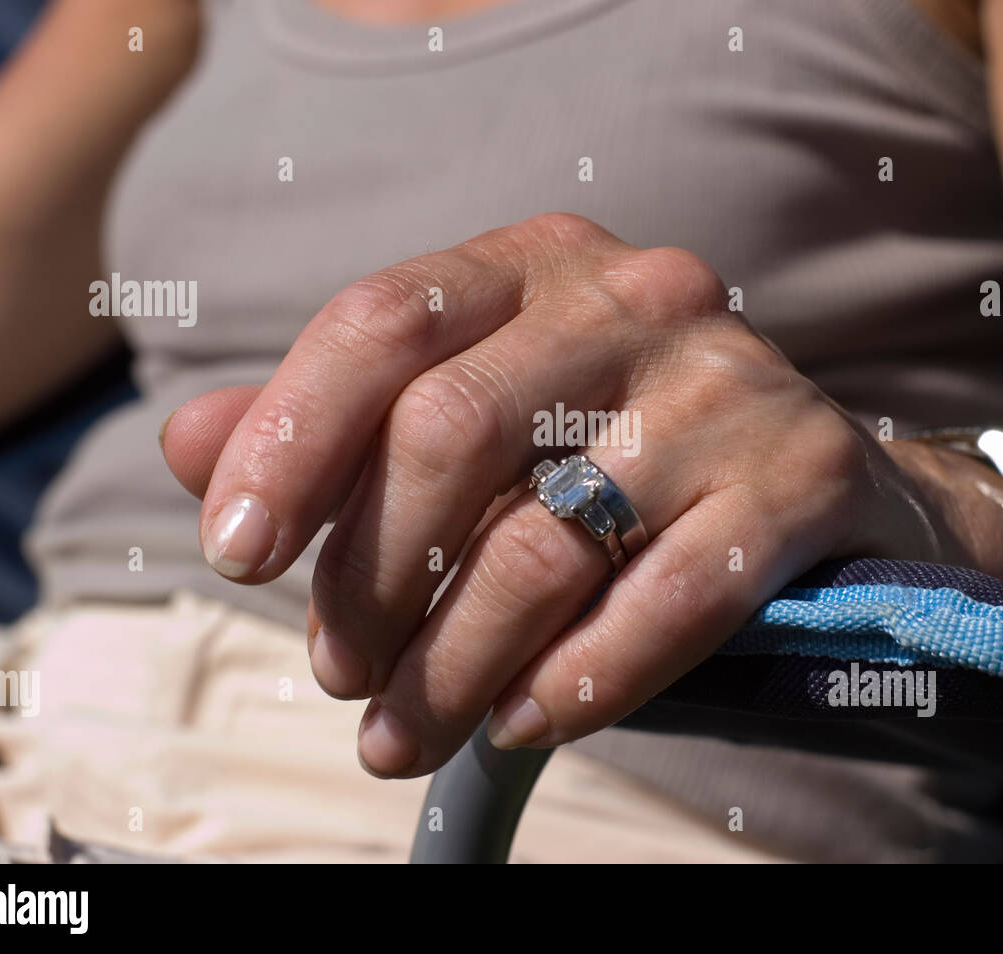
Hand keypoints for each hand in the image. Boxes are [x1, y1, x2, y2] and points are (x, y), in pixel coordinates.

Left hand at [161, 213, 1002, 777]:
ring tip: (404, 735)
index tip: (234, 555)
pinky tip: (524, 727)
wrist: (816, 485)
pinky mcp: (803, 478)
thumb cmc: (615, 453)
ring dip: (454, 662)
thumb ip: (338, 428)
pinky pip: (667, 598)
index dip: (288, 440)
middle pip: (450, 432)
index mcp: (536, 267)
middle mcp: (636, 299)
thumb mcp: (477, 417)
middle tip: (339, 674)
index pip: (380, 323)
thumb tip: (186, 446)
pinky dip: (581, 681)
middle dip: (367, 575)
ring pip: (547, 539)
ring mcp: (728, 384)